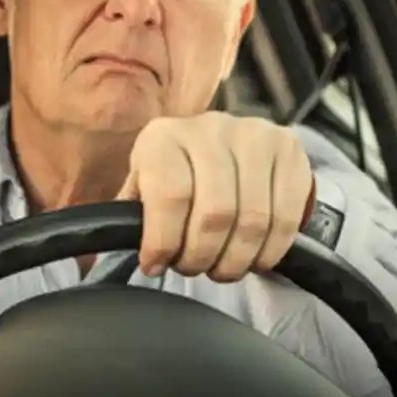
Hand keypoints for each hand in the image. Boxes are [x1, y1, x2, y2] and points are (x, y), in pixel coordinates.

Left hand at [116, 112, 314, 280]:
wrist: (224, 144)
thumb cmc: (175, 176)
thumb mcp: (144, 187)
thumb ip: (129, 217)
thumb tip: (106, 257)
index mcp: (164, 137)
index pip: (169, 195)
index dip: (164, 241)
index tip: (157, 265)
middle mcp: (210, 127)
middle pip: (215, 213)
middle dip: (202, 257)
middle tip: (195, 269)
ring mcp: (255, 135)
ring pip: (253, 219)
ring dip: (237, 259)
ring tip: (223, 267)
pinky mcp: (289, 149)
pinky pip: (287, 215)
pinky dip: (270, 250)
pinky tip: (255, 257)